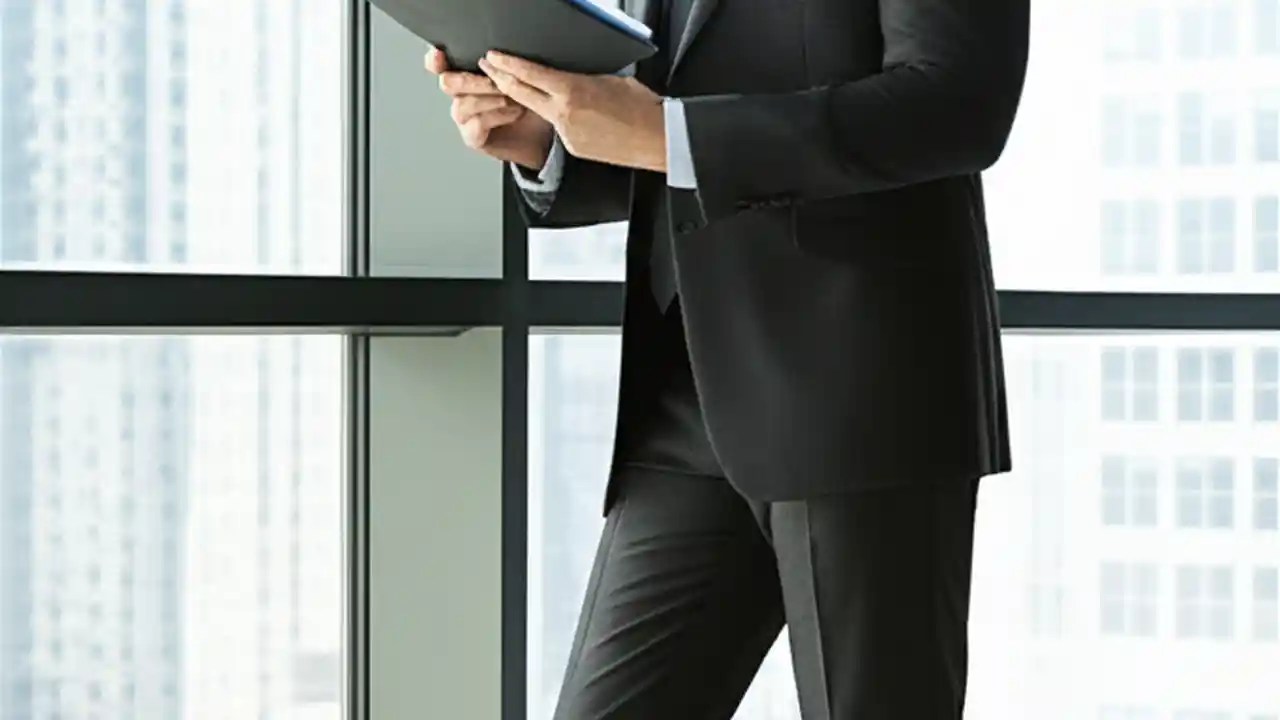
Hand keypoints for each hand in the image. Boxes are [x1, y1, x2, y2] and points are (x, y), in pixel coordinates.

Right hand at [425, 48, 554, 170]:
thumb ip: (505, 62)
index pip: (439, 64)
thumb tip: (498, 52)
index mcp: (466, 74)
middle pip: (448, 83)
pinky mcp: (473, 137)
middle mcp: (461, 95)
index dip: (435, 60)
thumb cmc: (531, 100)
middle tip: (496, 80)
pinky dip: (497, 115)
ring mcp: (465, 118)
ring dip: (488, 99)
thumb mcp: (521, 75)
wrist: (543, 134)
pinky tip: (516, 112)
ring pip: (461, 105)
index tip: (440, 55)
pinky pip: (476, 124)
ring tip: (513, 98)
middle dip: (470, 80)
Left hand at [478, 51, 665, 172]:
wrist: (657, 139)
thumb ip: (581, 77)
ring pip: (542, 112)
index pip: (529, 74)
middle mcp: (564, 114)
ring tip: (534, 91)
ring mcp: (566, 134)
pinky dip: (561, 119)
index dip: (507, 64)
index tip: (493, 57)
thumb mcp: (609, 79)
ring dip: (532, 100)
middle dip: (500, 79)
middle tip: (488, 68)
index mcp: (572, 91)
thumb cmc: (642, 108)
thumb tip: (568, 75)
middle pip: (521, 94)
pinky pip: (560, 129)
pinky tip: (577, 116)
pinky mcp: (573, 148)